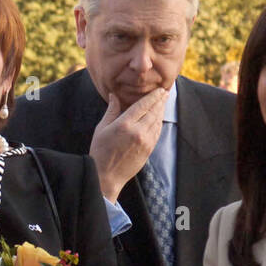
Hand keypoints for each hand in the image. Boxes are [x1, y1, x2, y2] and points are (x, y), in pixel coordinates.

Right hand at [88, 87, 168, 202]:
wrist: (106, 176)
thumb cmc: (100, 151)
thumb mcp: (101, 129)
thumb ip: (111, 111)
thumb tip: (114, 96)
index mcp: (124, 124)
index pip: (143, 105)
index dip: (153, 96)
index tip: (159, 90)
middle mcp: (137, 132)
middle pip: (153, 112)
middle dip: (160, 101)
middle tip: (165, 92)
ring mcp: (145, 141)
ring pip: (157, 121)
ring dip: (162, 110)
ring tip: (164, 102)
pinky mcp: (148, 149)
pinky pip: (157, 132)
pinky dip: (159, 123)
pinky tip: (159, 118)